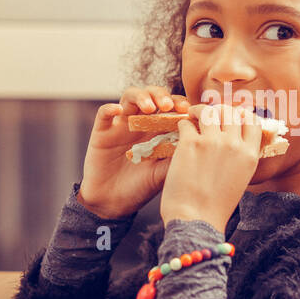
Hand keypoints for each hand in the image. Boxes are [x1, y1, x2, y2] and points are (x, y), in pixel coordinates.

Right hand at [77, 86, 189, 219]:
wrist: (112, 203)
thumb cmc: (140, 188)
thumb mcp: (163, 174)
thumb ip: (177, 157)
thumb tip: (198, 140)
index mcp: (159, 130)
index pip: (172, 107)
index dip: (180, 103)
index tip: (188, 110)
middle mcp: (141, 122)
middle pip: (152, 95)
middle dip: (162, 96)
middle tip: (169, 106)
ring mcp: (121, 125)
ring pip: (130, 97)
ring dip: (141, 97)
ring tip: (149, 108)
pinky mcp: (101, 132)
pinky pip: (103, 113)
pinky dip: (110, 108)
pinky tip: (117, 111)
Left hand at [160, 104, 262, 232]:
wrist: (196, 219)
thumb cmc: (216, 206)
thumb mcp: (240, 179)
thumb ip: (241, 158)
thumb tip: (236, 142)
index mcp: (250, 155)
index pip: (252, 121)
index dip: (242, 114)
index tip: (232, 115)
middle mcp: (234, 145)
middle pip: (230, 111)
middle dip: (219, 109)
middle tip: (209, 114)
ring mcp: (212, 142)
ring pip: (208, 111)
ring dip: (198, 111)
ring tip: (192, 115)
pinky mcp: (190, 144)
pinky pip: (186, 123)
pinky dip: (184, 124)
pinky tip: (181, 131)